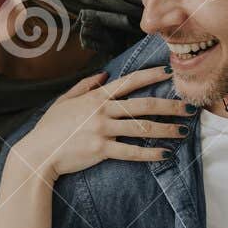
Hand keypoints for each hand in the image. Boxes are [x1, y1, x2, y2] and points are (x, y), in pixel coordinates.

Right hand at [10, 66, 187, 182]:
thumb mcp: (64, 100)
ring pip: (142, 127)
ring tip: (183, 131)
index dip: (152, 76)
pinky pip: (132, 151)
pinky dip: (150, 153)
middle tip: (190, 107)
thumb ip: (85, 85)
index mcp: (95, 97)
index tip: (171, 73)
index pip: (129, 81)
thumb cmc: (50, 127)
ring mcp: (102, 130)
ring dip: (166, 129)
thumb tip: (104, 74)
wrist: (38, 152)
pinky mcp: (101, 150)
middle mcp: (102, 110)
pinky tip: (165, 154)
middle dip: (170, 105)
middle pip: (144, 104)